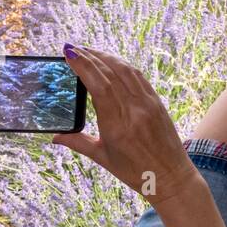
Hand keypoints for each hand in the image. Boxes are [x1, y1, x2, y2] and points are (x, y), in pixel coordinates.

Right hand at [52, 44, 203, 204]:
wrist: (171, 177)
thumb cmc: (135, 172)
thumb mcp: (103, 158)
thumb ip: (78, 143)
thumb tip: (54, 137)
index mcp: (117, 127)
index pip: (99, 87)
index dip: (84, 66)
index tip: (69, 53)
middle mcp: (133, 111)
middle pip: (110, 73)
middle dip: (90, 57)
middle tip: (73, 49)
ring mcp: (147, 104)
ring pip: (125, 70)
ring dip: (106, 57)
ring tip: (89, 51)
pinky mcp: (157, 102)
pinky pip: (138, 77)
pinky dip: (122, 65)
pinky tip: (111, 61)